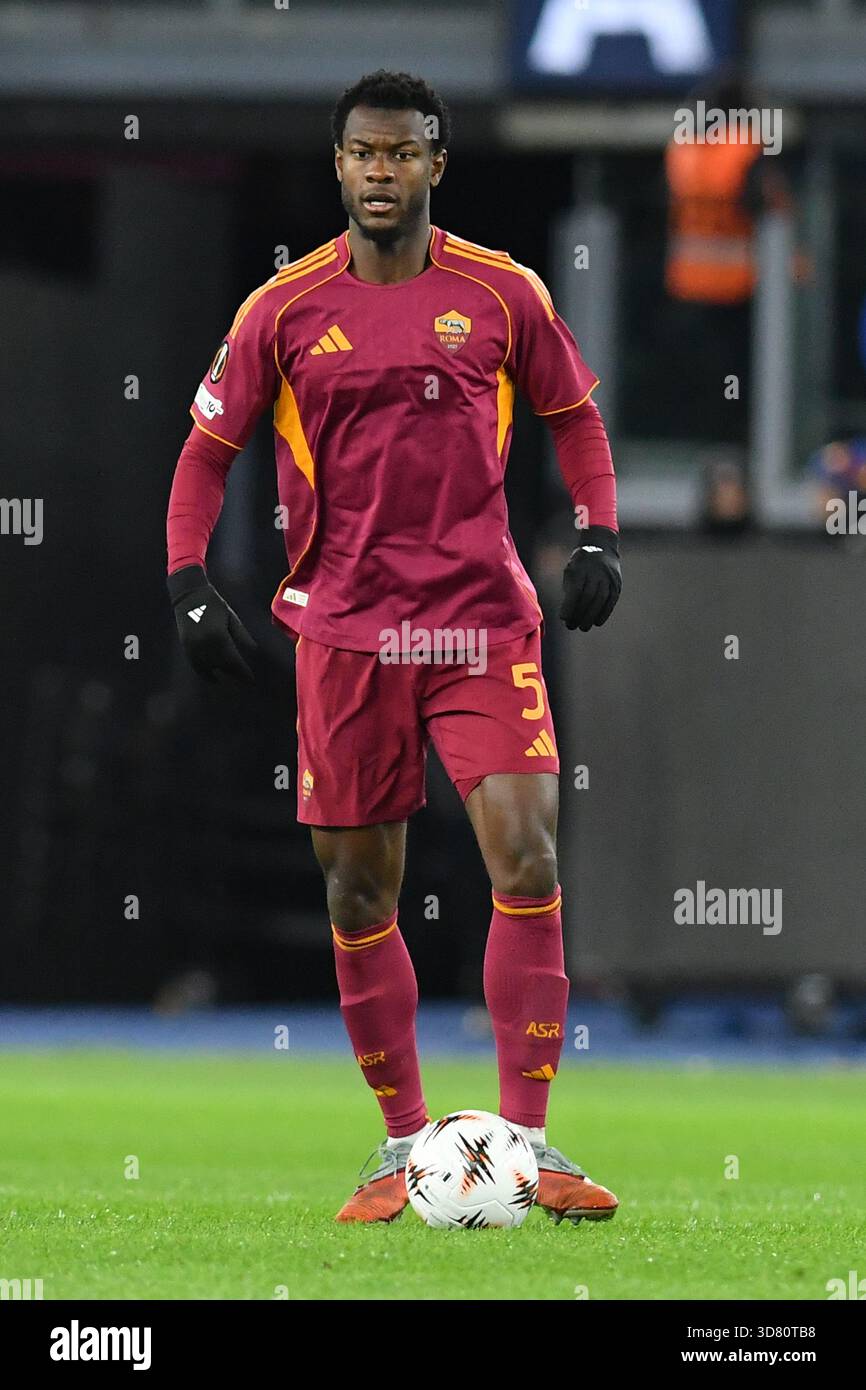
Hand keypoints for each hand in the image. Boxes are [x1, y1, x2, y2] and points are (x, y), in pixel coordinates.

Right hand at [167, 565, 256, 682]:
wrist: (190, 595)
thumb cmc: (214, 604)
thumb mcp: (231, 618)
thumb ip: (242, 635)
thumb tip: (254, 650)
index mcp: (219, 637)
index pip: (234, 661)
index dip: (243, 673)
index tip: (251, 680)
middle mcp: (206, 645)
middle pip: (222, 666)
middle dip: (234, 674)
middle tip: (244, 681)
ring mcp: (194, 647)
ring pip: (208, 668)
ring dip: (219, 675)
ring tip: (230, 681)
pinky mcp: (186, 647)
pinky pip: (195, 665)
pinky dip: (204, 672)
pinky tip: (213, 677)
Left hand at [559, 526, 621, 632]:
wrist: (601, 548)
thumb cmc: (581, 565)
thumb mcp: (570, 571)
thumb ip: (569, 590)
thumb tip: (567, 615)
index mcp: (580, 569)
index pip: (575, 590)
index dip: (569, 606)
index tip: (563, 618)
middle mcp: (595, 573)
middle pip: (588, 597)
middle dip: (579, 614)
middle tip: (572, 626)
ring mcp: (608, 577)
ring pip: (600, 600)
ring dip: (591, 617)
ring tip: (583, 627)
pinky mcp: (617, 584)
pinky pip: (611, 601)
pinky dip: (604, 613)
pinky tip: (597, 622)